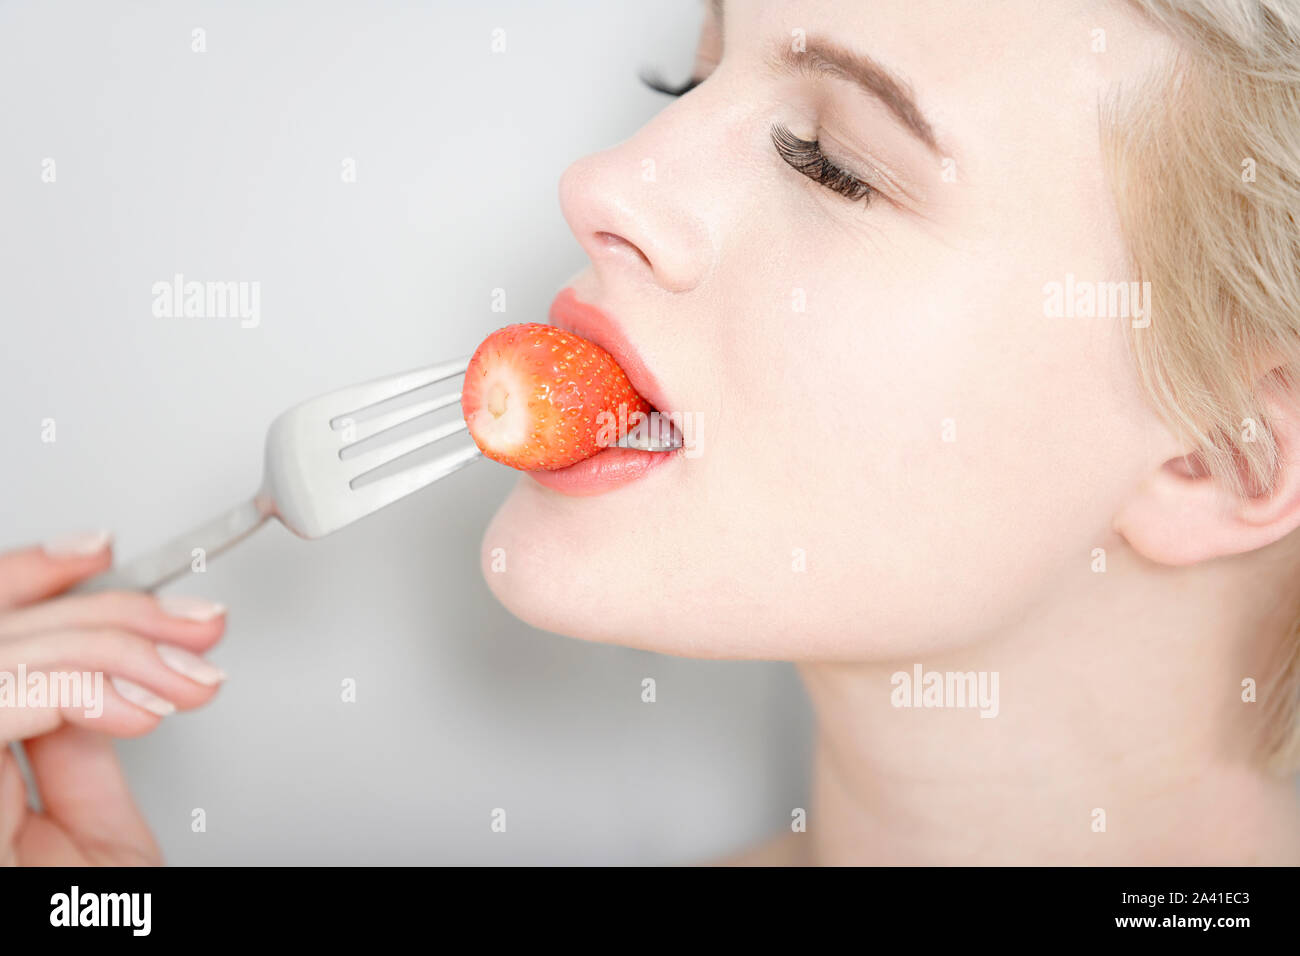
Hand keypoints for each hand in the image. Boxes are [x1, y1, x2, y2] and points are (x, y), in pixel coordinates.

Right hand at [0, 532, 226, 864]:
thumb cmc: (98, 931)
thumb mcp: (92, 848)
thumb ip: (74, 757)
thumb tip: (94, 684)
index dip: (27, 582)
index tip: (100, 556)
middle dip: (105, 614)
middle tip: (194, 626)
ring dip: (107, 645)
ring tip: (186, 671)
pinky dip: (68, 687)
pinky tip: (135, 707)